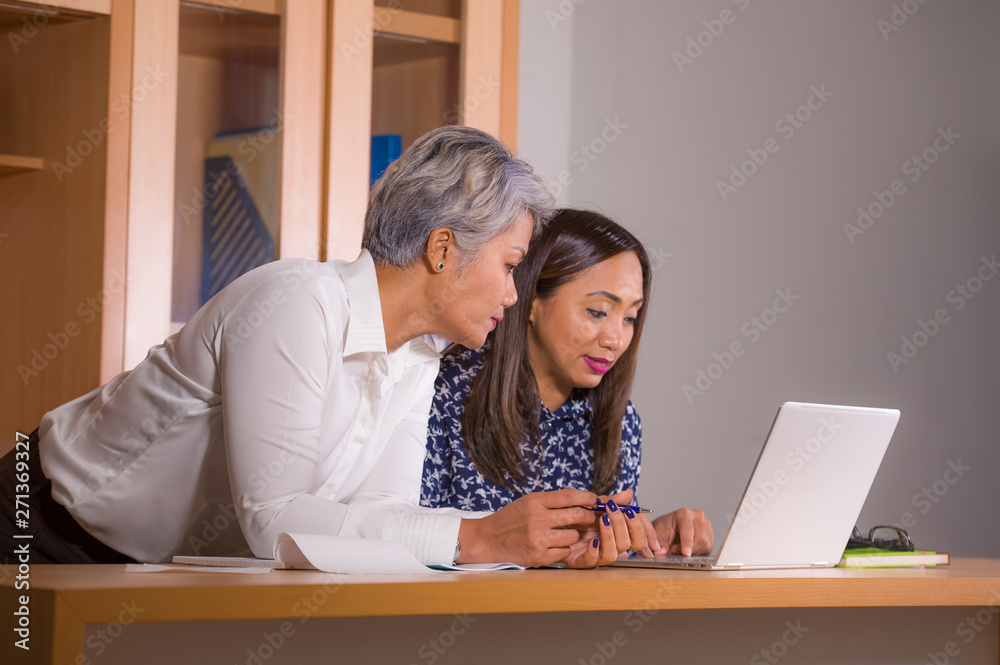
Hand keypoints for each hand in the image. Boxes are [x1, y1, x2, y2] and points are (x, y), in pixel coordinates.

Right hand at [457, 488, 597, 566]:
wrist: (488, 539)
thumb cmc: (511, 519)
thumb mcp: (528, 502)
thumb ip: (552, 501)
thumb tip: (581, 500)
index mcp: (535, 501)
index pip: (569, 496)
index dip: (587, 497)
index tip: (595, 500)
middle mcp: (537, 519)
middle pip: (576, 515)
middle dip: (587, 517)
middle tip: (589, 518)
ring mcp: (538, 539)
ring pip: (573, 536)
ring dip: (573, 535)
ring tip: (562, 534)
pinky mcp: (538, 556)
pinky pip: (564, 552)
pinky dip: (562, 549)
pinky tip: (553, 546)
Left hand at [562, 489, 659, 567]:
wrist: (555, 524)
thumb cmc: (579, 516)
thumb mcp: (597, 506)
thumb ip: (613, 501)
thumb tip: (629, 492)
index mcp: (619, 536)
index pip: (639, 538)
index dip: (639, 527)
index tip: (630, 511)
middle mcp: (612, 547)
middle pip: (629, 544)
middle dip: (622, 525)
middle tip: (612, 509)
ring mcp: (598, 555)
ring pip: (613, 554)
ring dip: (609, 536)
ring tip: (602, 520)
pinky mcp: (581, 561)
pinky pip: (592, 561)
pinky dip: (594, 551)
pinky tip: (592, 540)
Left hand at [652, 508, 713, 556]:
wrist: (671, 525)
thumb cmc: (666, 526)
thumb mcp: (659, 532)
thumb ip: (660, 543)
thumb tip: (660, 552)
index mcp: (684, 514)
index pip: (688, 529)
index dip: (687, 543)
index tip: (686, 553)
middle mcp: (698, 516)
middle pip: (701, 538)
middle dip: (690, 549)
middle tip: (677, 550)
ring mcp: (706, 524)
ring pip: (706, 544)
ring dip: (694, 551)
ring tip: (682, 548)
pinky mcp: (710, 534)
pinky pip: (709, 548)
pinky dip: (699, 552)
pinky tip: (690, 549)